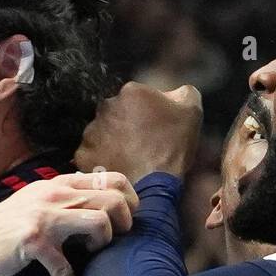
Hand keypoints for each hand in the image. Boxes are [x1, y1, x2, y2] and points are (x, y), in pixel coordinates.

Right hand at [0, 170, 136, 275]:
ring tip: (93, 252)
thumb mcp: (38, 201)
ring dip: (104, 242)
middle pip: (113, 199)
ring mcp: (44, 216)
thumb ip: (66, 197)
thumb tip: (100, 200)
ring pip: (99, 221)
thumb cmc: (9, 226)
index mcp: (60, 183)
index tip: (125, 220)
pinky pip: (64, 267)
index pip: (112, 179)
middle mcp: (55, 194)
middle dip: (124, 222)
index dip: (129, 200)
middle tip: (115, 239)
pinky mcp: (33, 241)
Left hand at [75, 82, 202, 181]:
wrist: (153, 185)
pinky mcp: (83, 153)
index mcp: (132, 91)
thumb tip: (174, 91)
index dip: (146, 113)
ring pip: (102, 132)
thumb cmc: (173, 147)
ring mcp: (92, 131)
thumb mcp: (192, 110)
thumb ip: (183, 91)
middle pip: (116, 113)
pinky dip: (101, 159)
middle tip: (141, 145)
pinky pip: (92, 153)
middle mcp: (107, 106)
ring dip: (112, 142)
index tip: (153, 129)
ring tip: (129, 158)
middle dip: (126, 125)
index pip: (137, 97)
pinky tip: (117, 167)